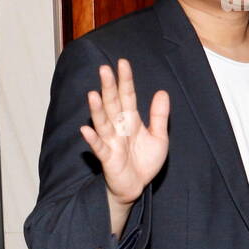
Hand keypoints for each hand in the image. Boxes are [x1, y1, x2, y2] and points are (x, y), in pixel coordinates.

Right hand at [80, 59, 169, 208]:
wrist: (137, 186)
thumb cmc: (144, 161)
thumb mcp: (159, 137)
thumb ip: (159, 116)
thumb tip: (162, 92)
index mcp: (131, 120)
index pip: (127, 95)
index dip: (125, 80)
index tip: (122, 63)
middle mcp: (118, 127)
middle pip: (112, 104)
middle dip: (108, 87)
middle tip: (104, 69)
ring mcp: (111, 141)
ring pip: (103, 122)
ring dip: (97, 109)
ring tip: (93, 94)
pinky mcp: (108, 158)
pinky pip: (99, 147)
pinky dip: (92, 139)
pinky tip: (85, 129)